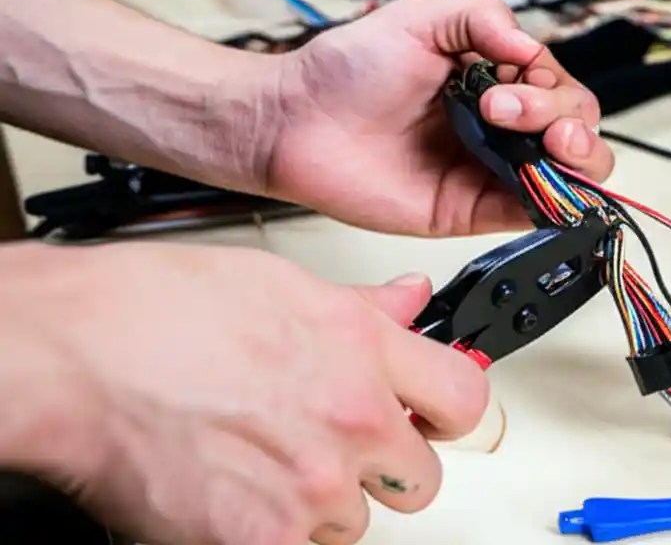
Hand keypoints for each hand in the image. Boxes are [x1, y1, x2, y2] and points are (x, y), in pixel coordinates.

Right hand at [0, 241, 485, 544]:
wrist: (74, 356)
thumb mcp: (280, 282)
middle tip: (328, 447)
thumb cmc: (154, 310)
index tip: (430, 418)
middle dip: (381, 468)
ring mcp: (313, 483)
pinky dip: (274, 536)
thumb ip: (362, 308)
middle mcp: (353, 416)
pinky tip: (235, 498)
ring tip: (258, 462)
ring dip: (318, 503)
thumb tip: (410, 300)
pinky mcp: (267, 540)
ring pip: (353, 521)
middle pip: (419, 477)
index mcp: (364, 347)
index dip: (447, 413)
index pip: (464, 400)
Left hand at [258, 0, 614, 235]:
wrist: (294, 122)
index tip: (507, 84)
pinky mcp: (471, 210)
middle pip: (576, 128)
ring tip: (552, 145)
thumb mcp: (418, 18)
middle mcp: (500, 125)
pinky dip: (554, 203)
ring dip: (579, 158)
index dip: (550, 88)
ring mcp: (488, 169)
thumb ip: (482, 20)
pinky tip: (545, 184)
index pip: (559, 86)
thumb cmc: (345, 70)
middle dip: (566, 120)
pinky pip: (531, 214)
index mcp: (495, 79)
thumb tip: (532, 50)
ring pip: (570, 174)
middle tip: (512, 114)